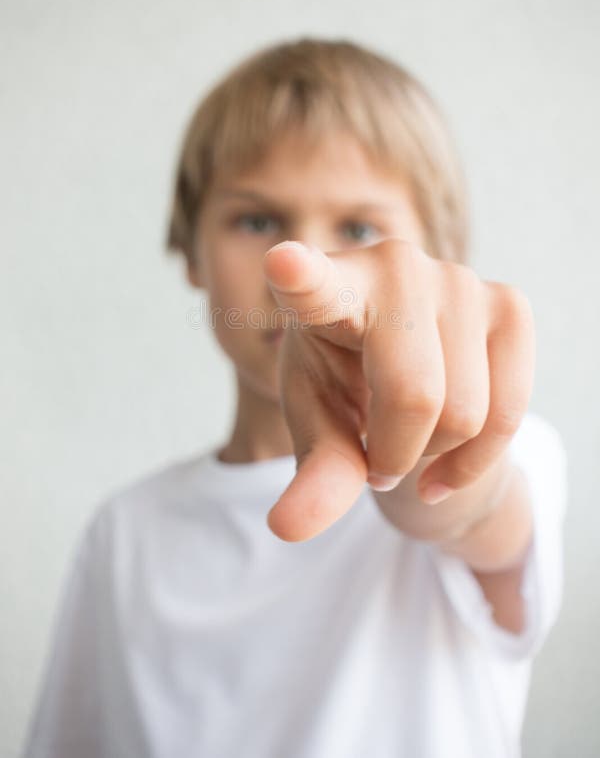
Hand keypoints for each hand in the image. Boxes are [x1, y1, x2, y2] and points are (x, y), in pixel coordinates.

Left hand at [262, 238, 534, 541]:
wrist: (404, 365)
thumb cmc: (343, 384)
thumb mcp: (319, 426)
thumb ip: (313, 473)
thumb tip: (288, 528)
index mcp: (328, 292)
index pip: (313, 284)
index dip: (300, 274)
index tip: (281, 261)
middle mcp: (394, 267)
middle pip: (416, 397)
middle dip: (396, 453)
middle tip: (373, 453)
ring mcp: (458, 279)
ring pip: (467, 413)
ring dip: (433, 454)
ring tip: (406, 436)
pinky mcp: (509, 304)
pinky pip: (509, 413)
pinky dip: (474, 460)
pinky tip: (444, 464)